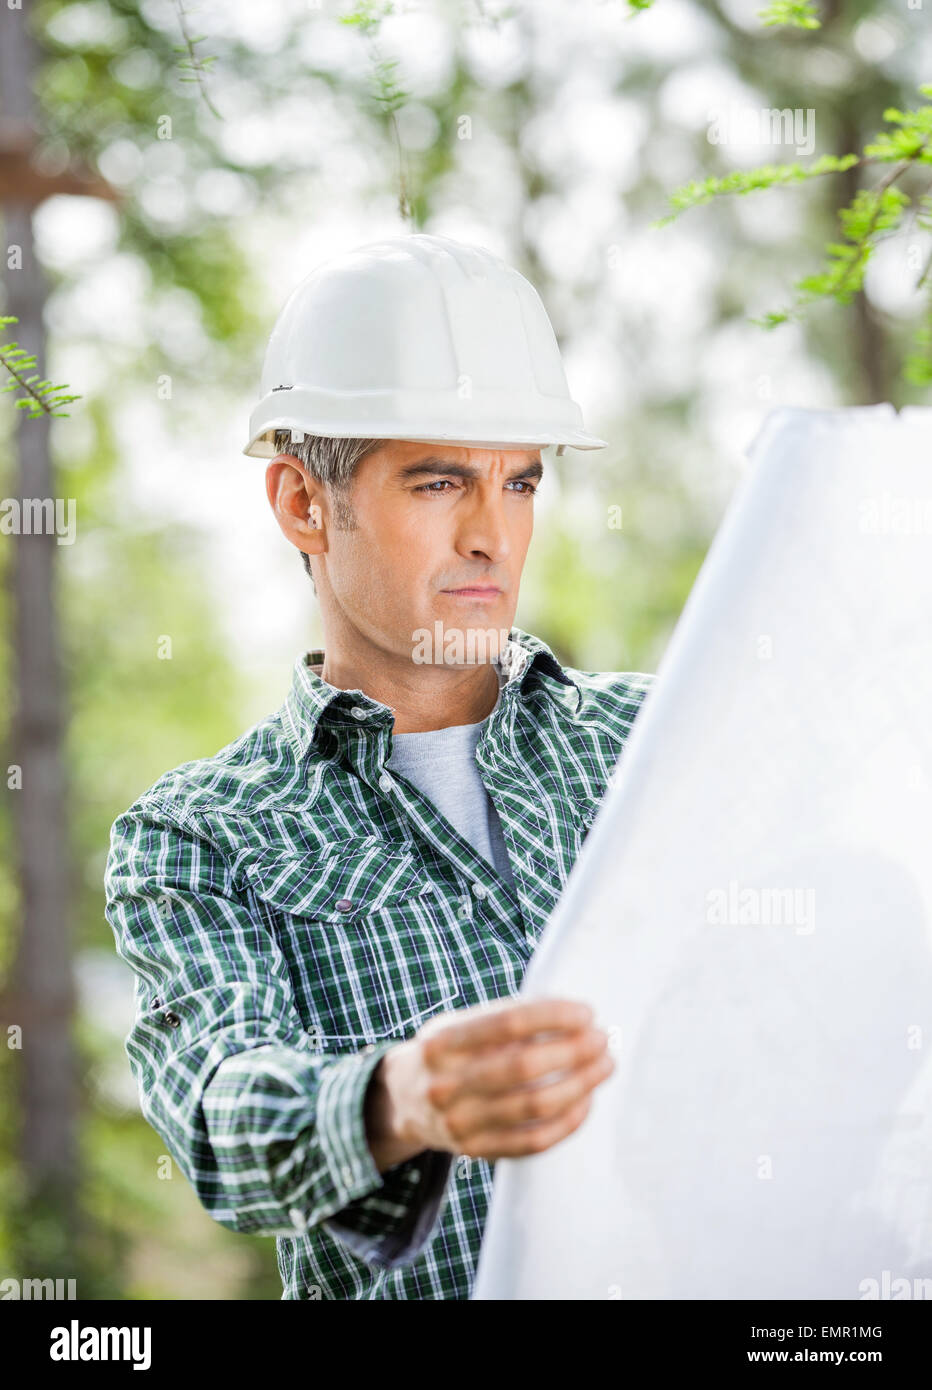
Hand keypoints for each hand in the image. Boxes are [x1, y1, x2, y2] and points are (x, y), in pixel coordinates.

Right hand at [363, 997, 613, 1169]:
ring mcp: (461, 1122)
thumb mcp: (459, 1024)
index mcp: (444, 1042)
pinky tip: (585, 1101)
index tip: (586, 1013)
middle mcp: (447, 1083)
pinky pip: (533, 1141)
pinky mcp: (477, 1151)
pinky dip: (567, 1122)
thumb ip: (504, 1019)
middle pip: (525, 1066)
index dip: (554, 1016)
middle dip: (574, 1050)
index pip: (508, 1022)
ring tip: (602, 1066)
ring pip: (535, 1106)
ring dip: (580, 1084)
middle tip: (602, 1040)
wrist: (404, 1100)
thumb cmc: (446, 1053)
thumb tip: (571, 1016)